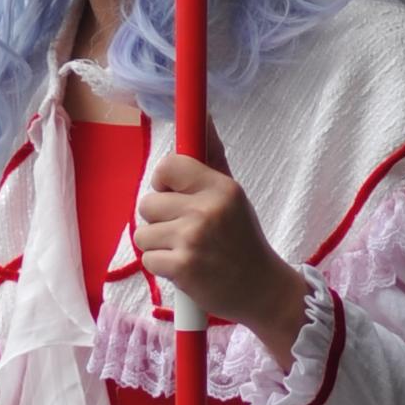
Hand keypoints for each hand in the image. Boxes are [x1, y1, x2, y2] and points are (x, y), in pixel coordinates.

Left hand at [133, 143, 307, 365]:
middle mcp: (206, 209)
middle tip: (184, 231)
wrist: (261, 288)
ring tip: (184, 251)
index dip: (163, 181)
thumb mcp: (233, 194)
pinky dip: (162, 267)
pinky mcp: (182, 268)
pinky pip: (148, 259)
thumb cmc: (242, 238)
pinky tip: (185, 269)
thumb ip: (212, 157)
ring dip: (158, 245)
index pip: (168, 166)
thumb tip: (204, 115)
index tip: (173, 195)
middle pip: (148, 203)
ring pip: (143, 233)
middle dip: (159, 219)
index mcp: (220, 187)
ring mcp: (193, 239)